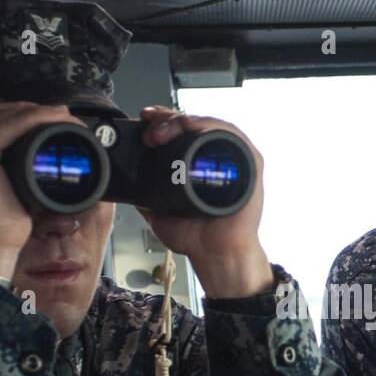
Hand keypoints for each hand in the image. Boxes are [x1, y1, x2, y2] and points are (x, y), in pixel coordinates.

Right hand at [0, 102, 83, 278]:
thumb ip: (1, 163)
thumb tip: (32, 146)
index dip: (19, 114)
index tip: (50, 118)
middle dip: (31, 111)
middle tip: (62, 116)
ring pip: (4, 115)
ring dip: (40, 112)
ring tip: (65, 118)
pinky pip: (10, 125)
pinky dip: (38, 120)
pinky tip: (57, 120)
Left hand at [136, 106, 273, 298]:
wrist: (216, 256)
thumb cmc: (197, 236)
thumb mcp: (160, 211)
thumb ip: (146, 196)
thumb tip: (126, 184)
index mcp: (198, 164)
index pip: (180, 131)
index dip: (162, 121)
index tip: (144, 121)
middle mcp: (217, 158)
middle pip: (193, 122)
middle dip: (168, 119)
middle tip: (150, 129)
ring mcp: (235, 159)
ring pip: (211, 124)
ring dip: (185, 120)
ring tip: (165, 130)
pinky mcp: (250, 163)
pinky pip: (232, 135)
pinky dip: (212, 126)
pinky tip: (193, 126)